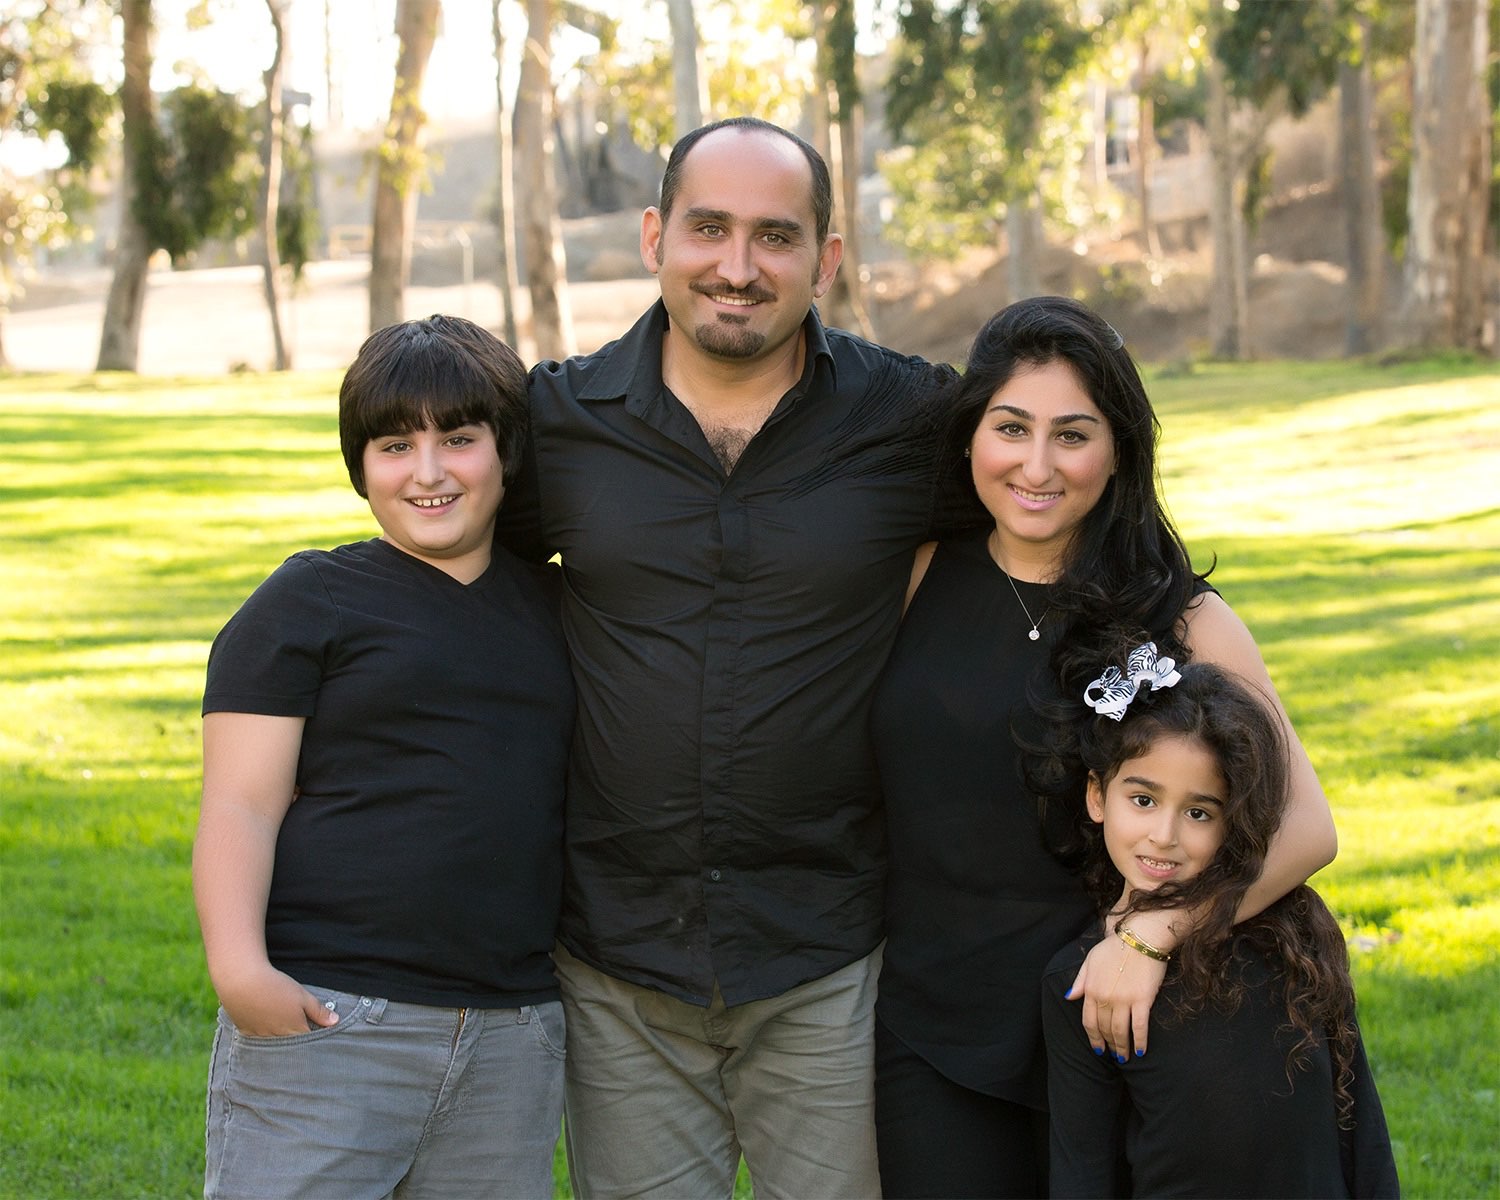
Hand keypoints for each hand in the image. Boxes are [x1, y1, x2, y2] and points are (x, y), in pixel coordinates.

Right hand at [216, 962, 339, 1037]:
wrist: (242, 981)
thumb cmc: (275, 987)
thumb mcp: (302, 996)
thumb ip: (318, 1011)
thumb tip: (335, 1022)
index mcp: (294, 1030)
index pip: (308, 1041)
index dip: (314, 1037)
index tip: (316, 1031)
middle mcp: (277, 1038)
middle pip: (291, 1044)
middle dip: (297, 1039)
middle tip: (297, 1025)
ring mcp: (260, 1036)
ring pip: (274, 1042)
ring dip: (279, 1036)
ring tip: (279, 1021)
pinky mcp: (246, 1031)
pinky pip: (257, 1038)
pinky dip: (262, 1032)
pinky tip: (263, 1021)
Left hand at [1067, 915, 1169, 1060]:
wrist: (1139, 938)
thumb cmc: (1114, 947)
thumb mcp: (1090, 960)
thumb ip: (1080, 981)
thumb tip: (1069, 997)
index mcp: (1091, 989)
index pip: (1088, 1020)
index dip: (1093, 1037)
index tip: (1097, 1048)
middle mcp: (1105, 997)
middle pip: (1104, 1028)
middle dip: (1108, 1044)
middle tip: (1112, 1055)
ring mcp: (1123, 1000)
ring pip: (1120, 1031)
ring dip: (1122, 1047)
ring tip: (1124, 1057)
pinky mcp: (1142, 1000)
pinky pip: (1140, 1026)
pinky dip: (1139, 1041)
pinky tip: (1140, 1051)